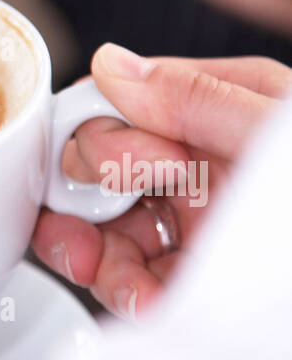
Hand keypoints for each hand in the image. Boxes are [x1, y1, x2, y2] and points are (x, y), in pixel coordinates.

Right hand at [33, 45, 290, 319]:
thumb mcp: (273, 132)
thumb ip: (193, 98)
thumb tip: (112, 64)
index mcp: (224, 109)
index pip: (130, 102)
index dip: (99, 129)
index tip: (100, 161)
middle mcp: (207, 166)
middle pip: (110, 170)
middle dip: (85, 192)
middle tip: (87, 215)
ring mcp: (203, 227)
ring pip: (114, 229)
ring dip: (92, 248)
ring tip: (98, 266)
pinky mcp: (201, 286)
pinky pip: (140, 284)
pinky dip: (123, 291)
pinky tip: (134, 295)